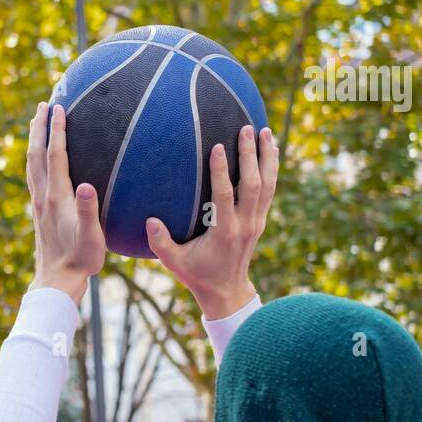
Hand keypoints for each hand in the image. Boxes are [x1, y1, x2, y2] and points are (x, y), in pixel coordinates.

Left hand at [26, 101, 105, 304]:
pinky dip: (36, 157)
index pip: (56, 156)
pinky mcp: (38, 210)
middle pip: (37, 153)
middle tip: (43, 104)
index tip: (59, 107)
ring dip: (35, 139)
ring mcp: (38, 203)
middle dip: (40, 127)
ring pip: (32, 163)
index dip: (57, 130)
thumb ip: (88, 211)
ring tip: (38, 122)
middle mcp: (43, 196)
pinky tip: (40, 158)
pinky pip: (34, 175)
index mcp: (57, 197)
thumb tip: (87, 185)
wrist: (56, 280)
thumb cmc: (79, 260)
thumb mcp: (91, 238)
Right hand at [146, 124, 278, 319]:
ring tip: (265, 132)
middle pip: (253, 184)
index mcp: (224, 231)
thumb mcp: (174, 263)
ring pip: (267, 185)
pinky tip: (270, 151)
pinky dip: (271, 169)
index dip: (221, 171)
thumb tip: (150, 221)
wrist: (227, 292)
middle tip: (247, 129)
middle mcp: (245, 224)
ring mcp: (256, 222)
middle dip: (251, 155)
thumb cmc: (197, 275)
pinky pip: (269, 191)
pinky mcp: (260, 221)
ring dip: (267, 157)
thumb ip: (161, 242)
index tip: (218, 147)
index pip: (224, 196)